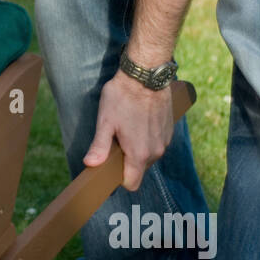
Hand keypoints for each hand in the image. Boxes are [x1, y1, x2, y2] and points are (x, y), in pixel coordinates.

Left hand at [82, 71, 173, 191]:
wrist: (146, 75)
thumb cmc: (123, 97)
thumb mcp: (105, 121)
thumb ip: (99, 147)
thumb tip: (90, 165)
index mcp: (139, 154)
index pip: (131, 183)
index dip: (119, 178)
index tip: (111, 165)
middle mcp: (156, 151)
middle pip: (139, 169)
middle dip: (127, 161)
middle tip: (116, 141)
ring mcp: (164, 141)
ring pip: (148, 156)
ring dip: (138, 149)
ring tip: (127, 129)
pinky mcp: (169, 130)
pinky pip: (156, 144)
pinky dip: (147, 139)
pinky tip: (139, 122)